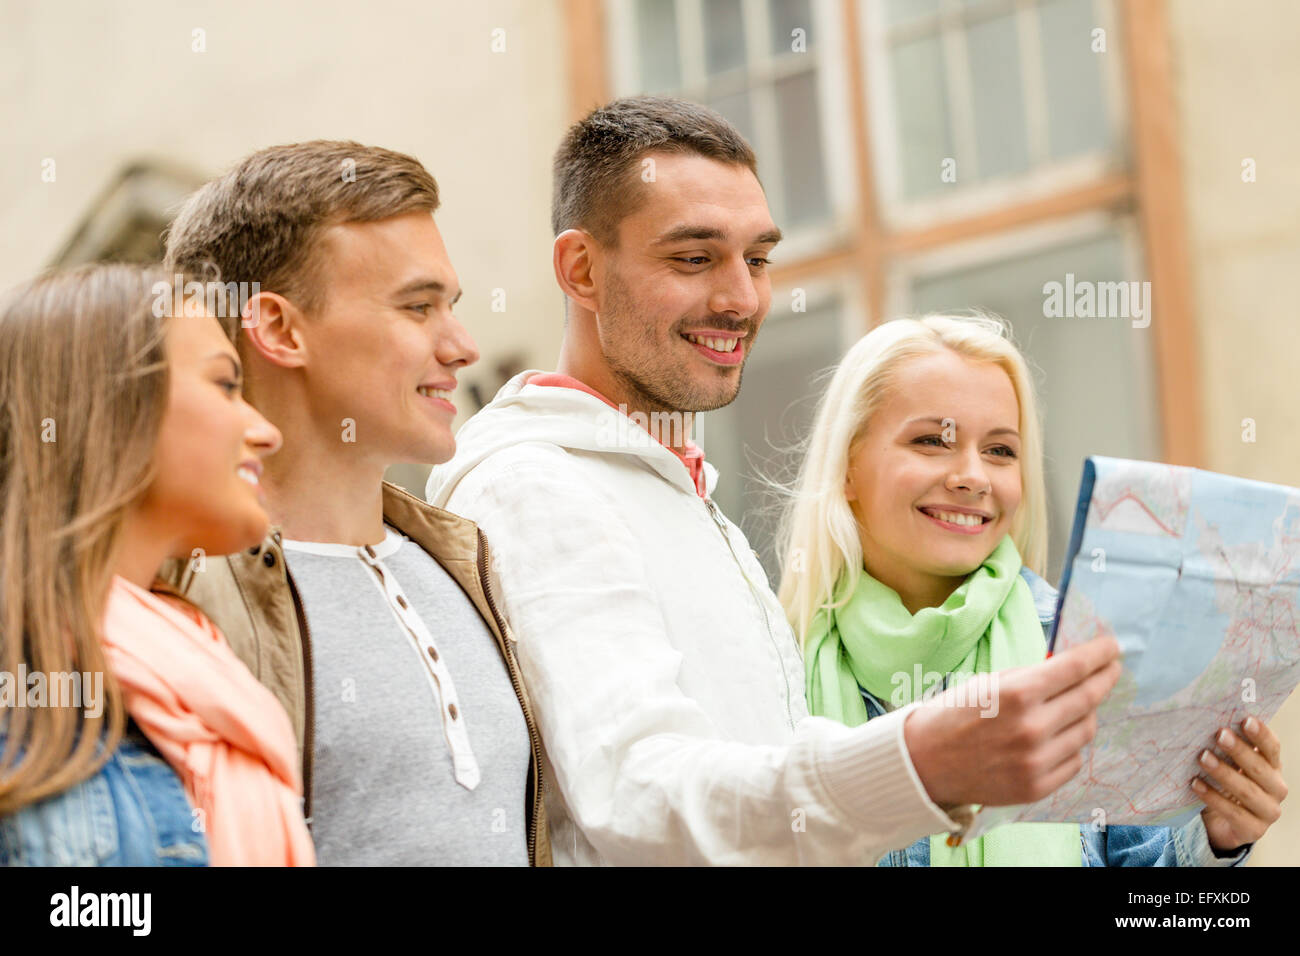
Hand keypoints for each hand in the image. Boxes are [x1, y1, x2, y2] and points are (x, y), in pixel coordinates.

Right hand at [905, 636, 1121, 807]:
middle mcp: (1032, 728)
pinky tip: (1053, 738)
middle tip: (1111, 669)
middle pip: (1088, 698)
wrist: (925, 761)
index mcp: (1017, 694)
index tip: (1112, 648)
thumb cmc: (955, 714)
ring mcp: (1037, 761)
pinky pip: (1074, 760)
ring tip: (1070, 708)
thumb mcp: (990, 683)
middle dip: (1104, 679)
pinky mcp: (1037, 787)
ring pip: (1086, 731)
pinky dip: (1069, 746)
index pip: (1074, 669)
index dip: (1099, 655)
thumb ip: (1032, 678)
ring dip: (1084, 715)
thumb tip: (1072, 669)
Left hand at [1193, 716, 1286, 853]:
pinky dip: (1213, 797)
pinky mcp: (1254, 830)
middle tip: (1219, 734)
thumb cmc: (1225, 785)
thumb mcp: (1229, 765)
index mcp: (1273, 768)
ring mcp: (1268, 811)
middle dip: (1239, 750)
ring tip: (1202, 757)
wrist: (1221, 823)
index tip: (1245, 719)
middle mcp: (1276, 789)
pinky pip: (1233, 813)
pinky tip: (1196, 784)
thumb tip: (1207, 722)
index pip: (1272, 748)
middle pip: (1260, 768)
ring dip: (1224, 773)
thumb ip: (1227, 749)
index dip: (1261, 734)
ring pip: (1247, 791)